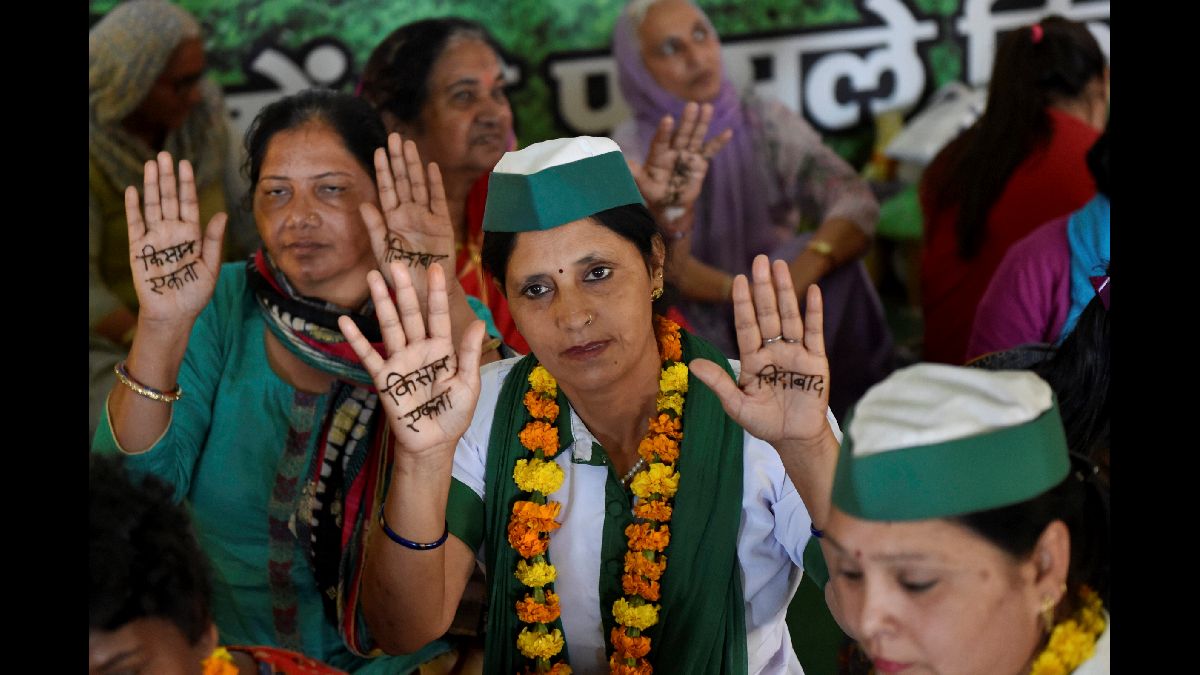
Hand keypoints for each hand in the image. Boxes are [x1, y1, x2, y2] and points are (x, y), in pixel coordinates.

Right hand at [124, 151, 225, 325]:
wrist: (173, 314)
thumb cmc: (194, 293)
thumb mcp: (210, 267)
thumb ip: (214, 241)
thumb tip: (222, 214)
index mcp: (191, 235)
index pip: (189, 203)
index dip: (186, 184)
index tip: (185, 164)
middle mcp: (172, 232)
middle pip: (169, 199)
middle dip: (168, 177)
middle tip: (165, 155)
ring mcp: (155, 238)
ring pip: (152, 206)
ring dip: (152, 185)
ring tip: (151, 164)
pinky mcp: (138, 248)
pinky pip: (135, 224)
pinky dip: (133, 208)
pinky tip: (133, 190)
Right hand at [338, 262, 486, 460]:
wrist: (433, 443)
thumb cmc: (454, 414)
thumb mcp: (469, 384)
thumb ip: (470, 354)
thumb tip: (478, 323)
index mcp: (442, 350)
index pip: (438, 315)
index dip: (436, 293)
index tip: (435, 268)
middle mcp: (419, 350)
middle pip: (410, 314)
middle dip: (403, 290)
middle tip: (395, 264)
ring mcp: (399, 362)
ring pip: (389, 327)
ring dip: (381, 303)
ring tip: (372, 278)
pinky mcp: (384, 378)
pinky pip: (368, 356)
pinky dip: (356, 340)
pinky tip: (345, 321)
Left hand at [361, 133, 454, 300]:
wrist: (425, 291)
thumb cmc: (402, 275)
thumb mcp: (383, 252)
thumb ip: (374, 228)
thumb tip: (364, 203)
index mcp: (392, 220)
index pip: (386, 189)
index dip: (382, 170)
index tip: (378, 150)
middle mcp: (408, 214)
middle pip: (402, 181)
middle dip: (398, 159)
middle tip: (394, 136)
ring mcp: (426, 217)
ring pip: (418, 185)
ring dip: (414, 165)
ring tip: (409, 145)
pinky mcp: (442, 224)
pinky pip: (437, 200)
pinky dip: (435, 184)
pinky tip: (431, 167)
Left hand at [632, 101, 731, 237]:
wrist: (671, 204)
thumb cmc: (656, 195)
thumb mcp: (645, 187)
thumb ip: (636, 176)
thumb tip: (625, 164)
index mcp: (658, 155)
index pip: (661, 140)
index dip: (664, 130)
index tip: (668, 119)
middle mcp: (673, 150)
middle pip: (681, 134)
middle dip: (686, 120)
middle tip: (691, 105)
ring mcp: (688, 154)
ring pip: (695, 136)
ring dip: (702, 123)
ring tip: (707, 107)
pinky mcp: (700, 161)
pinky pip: (710, 150)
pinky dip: (719, 142)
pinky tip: (728, 132)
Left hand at [689, 254, 829, 445]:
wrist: (794, 438)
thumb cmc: (763, 423)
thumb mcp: (736, 406)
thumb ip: (718, 383)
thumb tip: (692, 365)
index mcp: (752, 359)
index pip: (746, 325)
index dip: (743, 303)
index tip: (738, 280)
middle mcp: (773, 350)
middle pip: (767, 313)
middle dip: (763, 287)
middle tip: (760, 259)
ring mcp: (795, 353)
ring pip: (789, 316)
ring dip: (785, 291)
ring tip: (780, 266)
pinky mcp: (816, 360)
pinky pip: (815, 332)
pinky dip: (814, 312)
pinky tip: (813, 291)